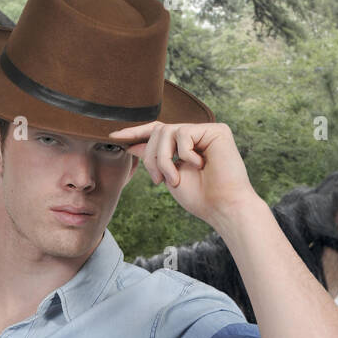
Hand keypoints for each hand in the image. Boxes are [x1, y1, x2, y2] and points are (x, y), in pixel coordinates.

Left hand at [107, 120, 255, 227]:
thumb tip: (133, 143)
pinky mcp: (217, 130)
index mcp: (184, 147)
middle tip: (159, 181)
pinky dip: (184, 154)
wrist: (223, 207)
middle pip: (159, 131)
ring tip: (174, 179)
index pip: (157, 132)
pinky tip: (200, 166)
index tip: (114, 135)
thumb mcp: (169, 176)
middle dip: (152, 157)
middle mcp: (195, 136)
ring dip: (164, 159)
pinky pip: (184, 133)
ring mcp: (206, 132)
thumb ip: (155, 158)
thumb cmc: (200, 198)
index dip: (136, 132)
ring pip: (168, 131)